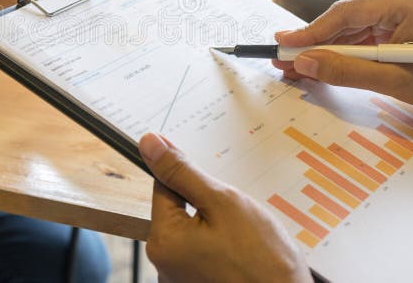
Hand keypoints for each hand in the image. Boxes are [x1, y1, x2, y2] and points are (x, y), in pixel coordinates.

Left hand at [139, 133, 310, 282]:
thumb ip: (182, 172)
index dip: (191, 178)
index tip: (214, 183)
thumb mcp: (222, 202)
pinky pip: (205, 252)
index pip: (163, 187)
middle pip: (179, 211)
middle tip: (238, 217)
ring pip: (196, 231)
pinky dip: (223, 246)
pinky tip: (244, 253)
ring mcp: (181, 279)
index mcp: (163, 242)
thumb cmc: (263, 261)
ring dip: (218, 226)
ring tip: (246, 239)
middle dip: (208, 205)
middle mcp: (164, 265)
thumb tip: (149, 144)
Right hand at [272, 0, 412, 112]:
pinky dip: (342, 47)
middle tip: (283, 58)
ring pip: (348, 25)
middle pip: (344, 17)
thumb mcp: (393, 81)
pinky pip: (359, 29)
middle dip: (315, 42)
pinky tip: (320, 59)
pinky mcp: (394, 11)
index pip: (346, 13)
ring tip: (297, 64)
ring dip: (325, 46)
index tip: (284, 45)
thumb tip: (305, 63)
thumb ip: (346, 71)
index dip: (311, 32)